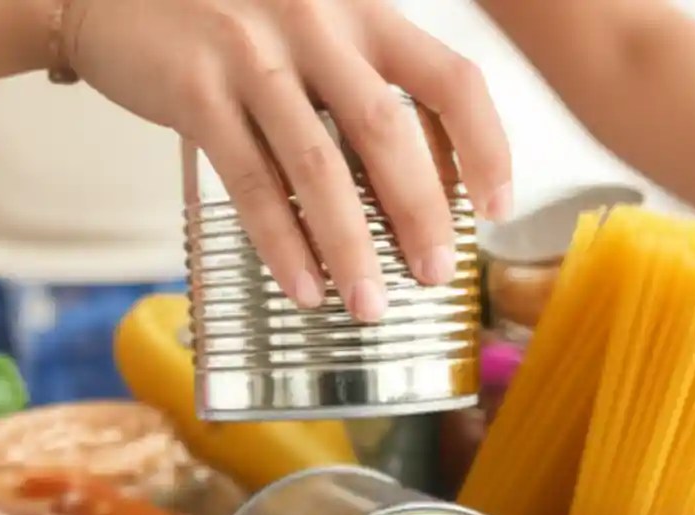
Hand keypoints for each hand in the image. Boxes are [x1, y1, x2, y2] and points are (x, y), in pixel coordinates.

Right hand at [64, 0, 512, 320]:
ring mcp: (252, 56)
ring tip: (370, 305)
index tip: (497, 208)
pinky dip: (282, 243)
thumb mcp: (314, 25)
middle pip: (388, 131)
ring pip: (319, 166)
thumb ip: (365, 81)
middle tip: (435, 275)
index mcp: (363, 11)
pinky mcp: (196, 92)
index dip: (487, 147)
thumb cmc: (233, 19)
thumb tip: (422, 180)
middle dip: (420, 214)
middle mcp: (316, 25)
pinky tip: (304, 288)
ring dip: (351, 247)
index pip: (452, 79)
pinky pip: (251, 182)